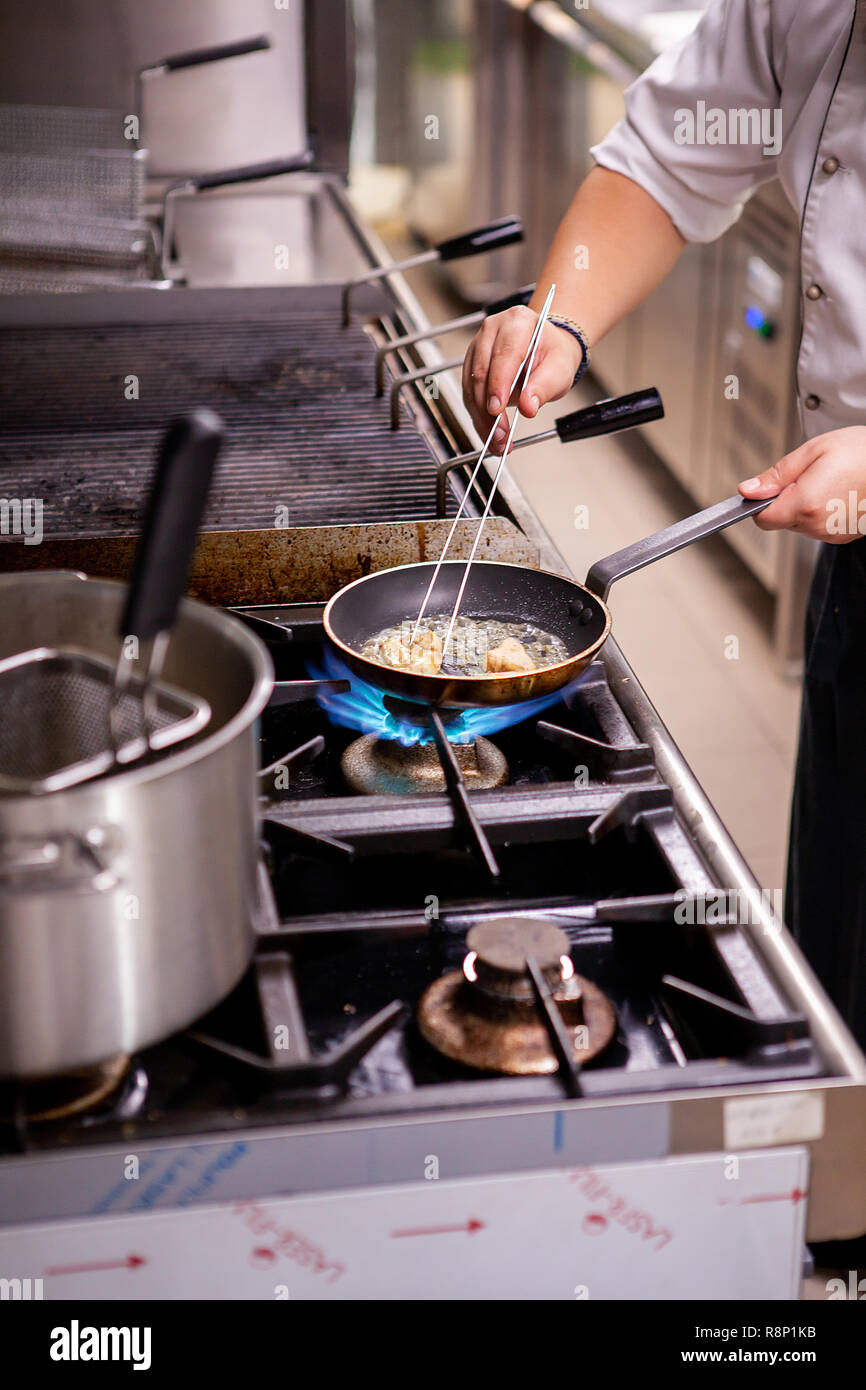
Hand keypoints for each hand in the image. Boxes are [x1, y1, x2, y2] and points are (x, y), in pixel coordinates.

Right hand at [461, 304, 583, 453]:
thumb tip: (528, 407)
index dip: (498, 384)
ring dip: (482, 418)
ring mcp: (478, 346)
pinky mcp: (471, 365)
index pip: (504, 355)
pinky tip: (490, 434)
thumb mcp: (560, 369)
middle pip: (482, 372)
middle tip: (501, 435)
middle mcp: (493, 330)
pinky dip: (479, 417)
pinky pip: (469, 394)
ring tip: (498, 441)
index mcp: (518, 322)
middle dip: (489, 409)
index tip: (497, 410)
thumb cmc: (552, 355)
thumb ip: (544, 387)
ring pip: (471, 386)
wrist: (546, 351)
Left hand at [739, 427, 865, 542]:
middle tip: (811, 474)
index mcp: (805, 504)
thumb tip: (748, 490)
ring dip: (805, 504)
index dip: (762, 501)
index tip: (770, 487)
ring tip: (830, 480)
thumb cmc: (863, 452)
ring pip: (801, 523)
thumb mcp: (813, 452)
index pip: (763, 519)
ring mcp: (833, 534)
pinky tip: (839, 492)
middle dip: (787, 498)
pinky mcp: (843, 536)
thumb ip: (777, 475)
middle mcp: (818, 526)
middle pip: (782, 520)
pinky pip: (820, 525)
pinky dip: (822, 510)